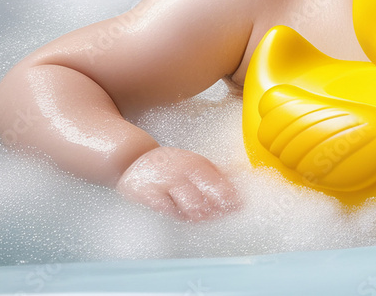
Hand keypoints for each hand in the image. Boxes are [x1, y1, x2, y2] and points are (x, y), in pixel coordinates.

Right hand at [116, 146, 239, 220]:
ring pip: (191, 207)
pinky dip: (179, 215)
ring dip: (200, 215)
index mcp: (197, 164)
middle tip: (222, 215)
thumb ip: (217, 173)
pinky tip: (182, 214)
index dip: (231, 198)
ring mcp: (165, 182)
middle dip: (218, 210)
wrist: (132, 160)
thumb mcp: (194, 163)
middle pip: (208, 197)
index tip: (240, 206)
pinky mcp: (148, 194)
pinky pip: (168, 211)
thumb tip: (242, 179)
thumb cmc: (170, 165)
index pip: (220, 183)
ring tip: (203, 215)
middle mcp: (182, 171)